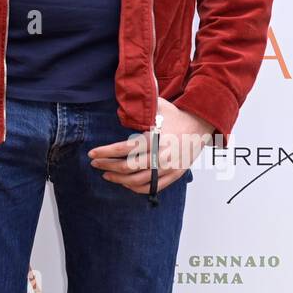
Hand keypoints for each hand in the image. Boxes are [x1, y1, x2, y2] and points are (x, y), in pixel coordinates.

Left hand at [87, 97, 212, 194]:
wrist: (201, 124)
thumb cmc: (175, 114)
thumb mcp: (157, 106)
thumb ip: (137, 108)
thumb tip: (117, 104)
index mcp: (154, 138)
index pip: (123, 150)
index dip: (105, 153)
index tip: (91, 154)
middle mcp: (161, 155)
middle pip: (128, 168)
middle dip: (107, 167)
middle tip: (95, 164)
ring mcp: (169, 167)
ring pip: (138, 181)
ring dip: (119, 179)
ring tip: (106, 174)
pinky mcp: (175, 175)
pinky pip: (152, 188)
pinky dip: (136, 188)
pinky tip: (125, 183)